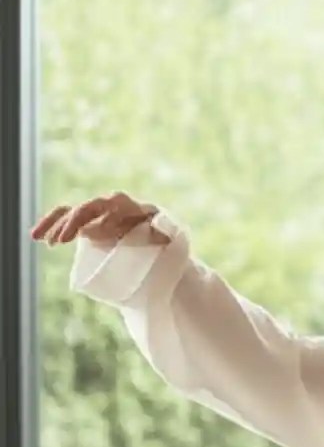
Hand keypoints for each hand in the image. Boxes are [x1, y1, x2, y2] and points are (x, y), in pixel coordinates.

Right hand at [30, 191, 168, 246]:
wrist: (160, 238)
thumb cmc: (164, 238)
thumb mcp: (166, 236)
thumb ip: (158, 232)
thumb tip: (153, 231)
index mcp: (128, 205)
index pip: (107, 205)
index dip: (93, 218)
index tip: (83, 235)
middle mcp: (110, 204)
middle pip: (85, 208)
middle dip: (71, 222)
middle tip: (59, 242)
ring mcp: (98, 212)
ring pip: (71, 211)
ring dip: (54, 224)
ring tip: (40, 238)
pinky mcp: (88, 221)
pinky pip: (65, 218)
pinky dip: (51, 225)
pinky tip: (36, 236)